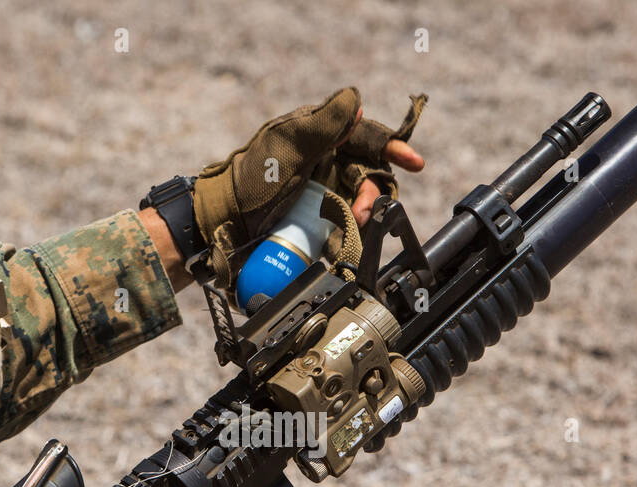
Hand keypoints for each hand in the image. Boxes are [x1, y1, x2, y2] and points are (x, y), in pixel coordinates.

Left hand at [192, 87, 426, 291]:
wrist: (224, 226)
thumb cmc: (250, 182)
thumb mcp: (287, 149)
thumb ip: (322, 125)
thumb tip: (356, 101)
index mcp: (321, 136)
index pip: (367, 137)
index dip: (393, 147)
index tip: (413, 162)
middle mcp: (327, 161)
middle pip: (370, 172)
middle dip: (373, 191)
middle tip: (362, 209)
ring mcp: (324, 191)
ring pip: (363, 199)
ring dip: (364, 212)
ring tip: (353, 224)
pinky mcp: (320, 219)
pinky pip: (348, 223)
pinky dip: (353, 230)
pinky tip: (348, 236)